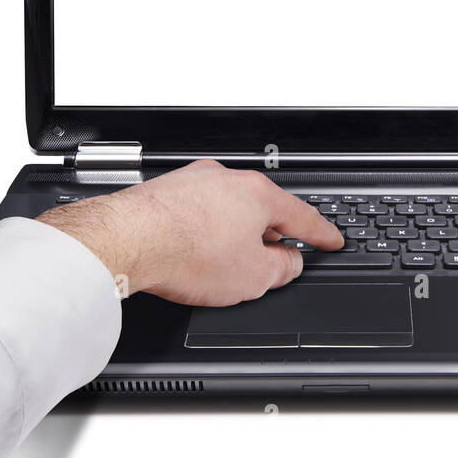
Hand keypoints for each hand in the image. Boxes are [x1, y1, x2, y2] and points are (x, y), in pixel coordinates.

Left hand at [36, 160, 342, 305]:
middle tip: (272, 262)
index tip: (332, 241)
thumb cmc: (185, 252)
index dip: (322, 235)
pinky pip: (196, 214)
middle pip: (262, 211)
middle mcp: (228, 180)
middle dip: (269, 237)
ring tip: (220, 266)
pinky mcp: (165, 191)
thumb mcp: (253, 277)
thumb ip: (282, 269)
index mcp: (259, 195)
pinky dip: (201, 234)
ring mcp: (194, 182)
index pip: (302, 217)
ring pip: (227, 211)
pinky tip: (191, 255)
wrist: (126, 240)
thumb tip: (288, 262)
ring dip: (231, 236)